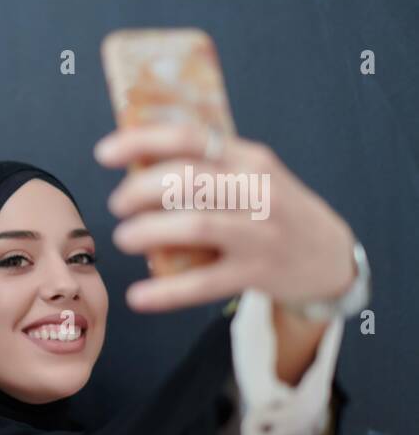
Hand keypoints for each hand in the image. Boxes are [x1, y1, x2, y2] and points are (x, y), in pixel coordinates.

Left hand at [95, 124, 356, 313]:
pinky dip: (167, 291)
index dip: (141, 142)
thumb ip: (205, 166)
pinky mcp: (258, 273)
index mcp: (250, 158)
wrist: (329, 255)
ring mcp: (260, 233)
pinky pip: (204, 283)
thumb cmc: (271, 210)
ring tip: (124, 238)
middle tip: (118, 205)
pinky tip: (137, 297)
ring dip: (148, 232)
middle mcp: (257, 191)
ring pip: (196, 225)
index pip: (190, 138)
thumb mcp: (249, 176)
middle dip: (139, 191)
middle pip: (188, 180)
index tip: (104, 153)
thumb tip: (134, 161)